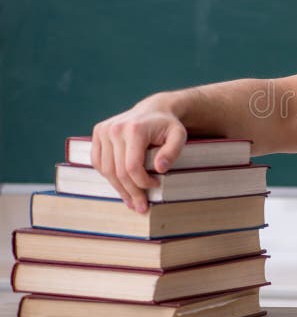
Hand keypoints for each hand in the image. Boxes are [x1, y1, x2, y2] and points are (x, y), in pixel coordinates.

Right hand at [91, 98, 186, 212]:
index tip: (156, 186)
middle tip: (141, 207)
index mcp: (134, 130)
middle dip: (131, 192)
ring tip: (131, 201)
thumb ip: (172, 152)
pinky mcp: (98, 133)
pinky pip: (98, 162)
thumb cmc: (168, 125)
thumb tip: (160, 169)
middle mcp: (114, 129)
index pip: (132, 167)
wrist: (155, 109)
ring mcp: (103, 130)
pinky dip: (108, 176)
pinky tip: (121, 185)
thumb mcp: (179, 136)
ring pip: (106, 170)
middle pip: (118, 171)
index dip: (142, 183)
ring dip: (119, 188)